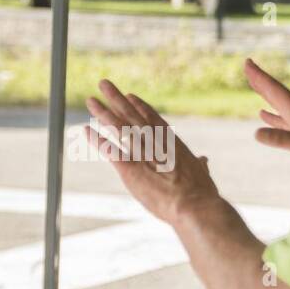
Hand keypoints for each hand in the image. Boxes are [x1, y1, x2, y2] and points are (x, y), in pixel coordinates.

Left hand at [84, 79, 220, 224]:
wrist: (193, 204)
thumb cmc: (201, 193)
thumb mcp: (202, 175)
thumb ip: (199, 165)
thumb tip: (203, 160)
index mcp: (172, 143)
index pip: (152, 118)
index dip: (139, 106)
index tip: (129, 95)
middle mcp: (154, 142)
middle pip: (131, 115)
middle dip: (116, 98)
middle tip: (104, 84)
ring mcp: (141, 153)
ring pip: (118, 127)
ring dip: (102, 112)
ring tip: (90, 100)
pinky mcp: (129, 167)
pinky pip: (109, 149)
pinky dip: (96, 139)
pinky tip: (86, 131)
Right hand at [245, 58, 289, 165]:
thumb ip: (280, 138)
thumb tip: (256, 133)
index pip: (274, 90)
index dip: (260, 77)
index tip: (248, 62)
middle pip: (276, 92)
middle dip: (261, 80)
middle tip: (248, 66)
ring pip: (278, 104)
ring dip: (265, 95)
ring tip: (255, 86)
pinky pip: (282, 119)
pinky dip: (272, 115)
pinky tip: (265, 115)